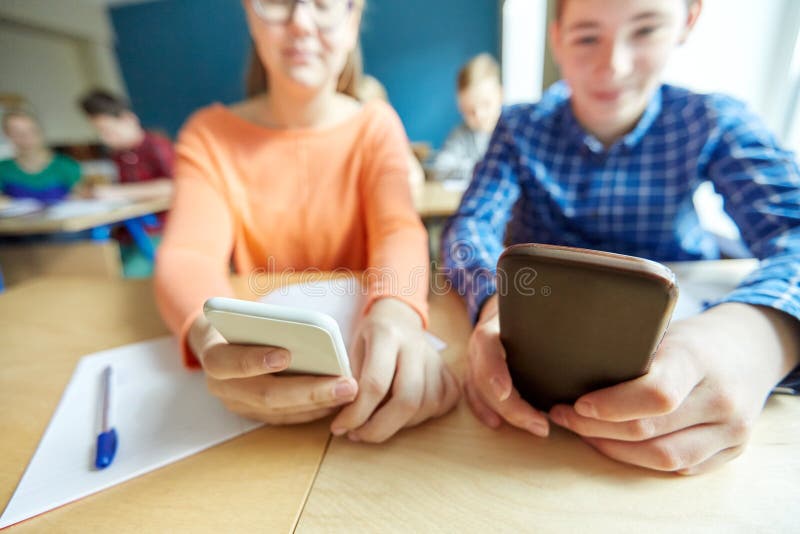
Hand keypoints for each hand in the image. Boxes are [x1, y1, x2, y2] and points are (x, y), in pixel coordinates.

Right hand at [188, 314, 358, 424]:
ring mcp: (237, 405)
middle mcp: (221, 386)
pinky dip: (313, 410)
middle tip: (345, 385)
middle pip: (266, 395)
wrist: (219, 342)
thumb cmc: (241, 324)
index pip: (229, 362)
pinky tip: (337, 400)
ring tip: (349, 391)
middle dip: (310, 391)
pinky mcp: (254, 415)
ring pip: (280, 411)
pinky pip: (286, 418)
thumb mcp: (245, 317)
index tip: (287, 354)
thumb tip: (311, 333)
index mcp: (213, 357)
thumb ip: (266, 326)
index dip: (256, 360)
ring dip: (318, 403)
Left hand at [330, 297, 460, 442]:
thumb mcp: (351, 350)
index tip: (341, 427)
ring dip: (399, 425)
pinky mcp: (448, 371)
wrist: (398, 318)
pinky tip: (402, 413)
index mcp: (387, 335)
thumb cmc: (369, 338)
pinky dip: (423, 416)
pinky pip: (443, 404)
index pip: (376, 384)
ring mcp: (436, 359)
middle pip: (407, 400)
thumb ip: (350, 381)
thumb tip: (347, 419)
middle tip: (359, 434)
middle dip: (380, 428)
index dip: (357, 413)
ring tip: (377, 423)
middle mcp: (415, 346)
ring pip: (427, 406)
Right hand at [463, 295, 549, 436]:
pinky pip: (474, 395)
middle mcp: (478, 347)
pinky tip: (498, 424)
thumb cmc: (524, 310)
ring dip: (504, 414)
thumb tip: (581, 329)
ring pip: (478, 392)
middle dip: (511, 407)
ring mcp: (473, 361)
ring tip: (536, 427)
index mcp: (491, 328)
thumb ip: (549, 318)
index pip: (486, 347)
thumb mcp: (531, 308)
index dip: (493, 371)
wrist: (502, 308)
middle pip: (484, 380)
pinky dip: (484, 411)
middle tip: (542, 426)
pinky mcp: (474, 373)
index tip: (505, 392)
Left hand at [549, 303, 799, 473]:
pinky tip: (614, 444)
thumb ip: (630, 353)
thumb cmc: (694, 338)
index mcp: (698, 359)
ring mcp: (732, 429)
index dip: (610, 405)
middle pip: (650, 430)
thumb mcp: (665, 330)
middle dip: (596, 428)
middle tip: (563, 416)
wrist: (752, 348)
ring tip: (583, 432)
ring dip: (613, 450)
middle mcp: (721, 398)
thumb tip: (568, 369)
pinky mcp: (732, 450)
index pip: (655, 394)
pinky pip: (679, 467)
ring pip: (663, 457)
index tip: (576, 403)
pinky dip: (640, 460)